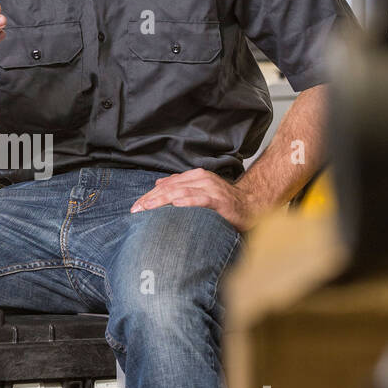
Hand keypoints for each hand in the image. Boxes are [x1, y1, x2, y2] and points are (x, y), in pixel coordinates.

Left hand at [129, 168, 260, 231]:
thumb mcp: (199, 192)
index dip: (149, 195)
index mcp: (194, 177)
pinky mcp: (219, 200)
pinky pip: (201, 199)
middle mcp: (201, 179)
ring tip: (148, 207)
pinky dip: (188, 201)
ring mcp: (210, 188)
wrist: (252, 205)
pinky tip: (176, 204)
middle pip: (170, 187)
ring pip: (181, 191)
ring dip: (163, 199)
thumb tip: (159, 183)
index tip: (135, 207)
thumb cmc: (224, 202)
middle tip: (136, 209)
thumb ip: (180, 186)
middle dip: (151, 198)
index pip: (166, 185)